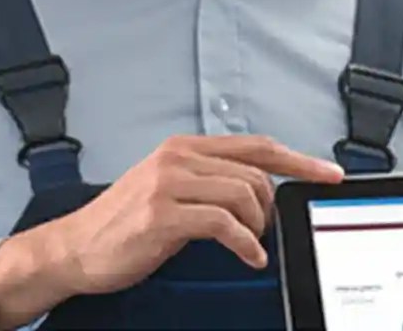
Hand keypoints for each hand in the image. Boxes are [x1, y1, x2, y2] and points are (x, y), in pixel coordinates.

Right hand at [0, 135, 343, 328]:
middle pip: (257, 172)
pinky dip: (245, 244)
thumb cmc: (124, 224)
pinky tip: (249, 256)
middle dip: (273, 205)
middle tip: (267, 229)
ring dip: (258, 225)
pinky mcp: (162, 215)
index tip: (329, 173)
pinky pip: (224, 224)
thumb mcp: (170, 188)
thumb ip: (212, 180)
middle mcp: (178, 158)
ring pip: (244, 194)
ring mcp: (168, 184)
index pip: (258, 146)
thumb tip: (263, 190)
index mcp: (186, 148)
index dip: (299, 160)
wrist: (73, 250)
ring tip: (252, 243)